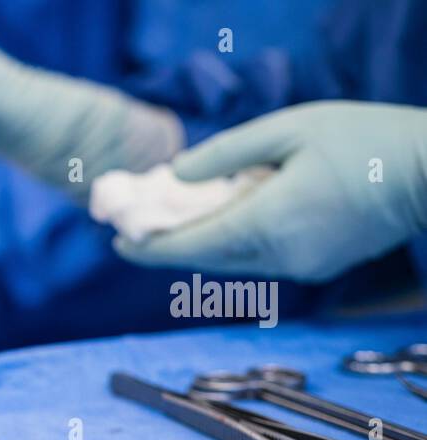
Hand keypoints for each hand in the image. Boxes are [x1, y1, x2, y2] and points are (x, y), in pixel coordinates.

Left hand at [115, 101, 426, 280]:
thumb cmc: (365, 139)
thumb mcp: (290, 128)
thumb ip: (227, 153)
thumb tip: (175, 175)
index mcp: (270, 221)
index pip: (192, 247)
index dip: (150, 248)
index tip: (118, 241)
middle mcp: (280, 255)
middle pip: (207, 258)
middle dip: (169, 244)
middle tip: (136, 228)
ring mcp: (300, 267)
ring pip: (233, 260)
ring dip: (203, 242)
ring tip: (179, 216)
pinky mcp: (316, 267)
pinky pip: (260, 258)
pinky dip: (236, 241)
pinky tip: (231, 215)